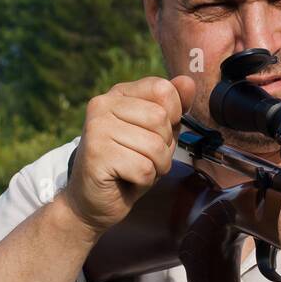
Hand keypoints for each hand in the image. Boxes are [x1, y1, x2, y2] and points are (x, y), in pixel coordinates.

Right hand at [62, 75, 195, 236]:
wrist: (93, 200)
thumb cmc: (129, 165)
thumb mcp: (157, 133)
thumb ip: (173, 107)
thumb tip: (188, 81)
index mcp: (119, 93)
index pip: (163, 89)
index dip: (172, 117)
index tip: (155, 134)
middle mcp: (103, 104)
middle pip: (161, 118)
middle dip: (164, 147)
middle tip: (143, 157)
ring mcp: (96, 128)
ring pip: (155, 146)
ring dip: (155, 166)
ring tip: (135, 169)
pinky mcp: (96, 154)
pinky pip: (144, 168)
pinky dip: (143, 181)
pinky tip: (125, 179)